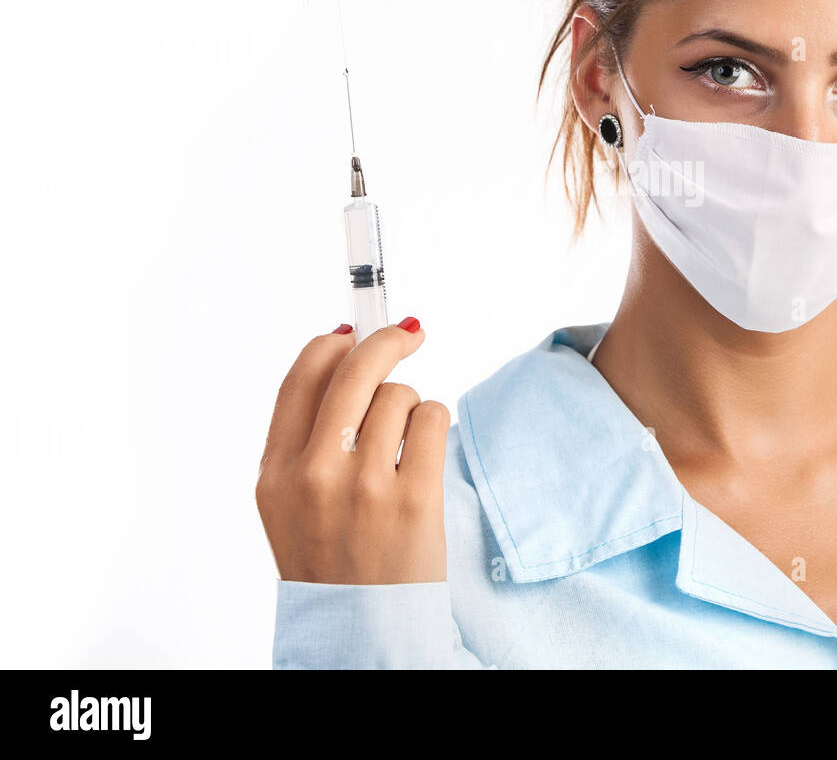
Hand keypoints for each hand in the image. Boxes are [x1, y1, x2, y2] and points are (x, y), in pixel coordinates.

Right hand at [255, 318, 449, 583]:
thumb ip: (306, 435)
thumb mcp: (290, 503)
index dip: (333, 343)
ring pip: (398, 396)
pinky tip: (423, 458)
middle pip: (355, 370)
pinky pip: (432, 419)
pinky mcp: (414, 499)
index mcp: (276, 473)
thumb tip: (342, 348)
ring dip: (410, 408)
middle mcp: (314, 475)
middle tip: (409, 333)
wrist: (363, 632)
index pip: (301, 377)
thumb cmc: (334, 561)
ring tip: (403, 450)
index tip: (356, 331)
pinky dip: (433, 427)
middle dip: (387, 340)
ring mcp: (365, 486)